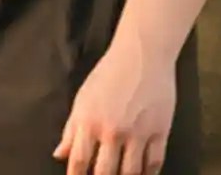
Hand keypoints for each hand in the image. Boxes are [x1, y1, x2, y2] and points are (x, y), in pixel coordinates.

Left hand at [54, 39, 176, 174]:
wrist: (141, 56)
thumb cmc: (108, 75)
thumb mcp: (82, 99)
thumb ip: (71, 130)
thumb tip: (60, 155)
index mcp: (89, 122)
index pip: (79, 160)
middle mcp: (112, 131)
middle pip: (105, 172)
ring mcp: (138, 133)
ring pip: (131, 172)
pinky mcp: (160, 131)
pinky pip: (155, 162)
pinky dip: (149, 173)